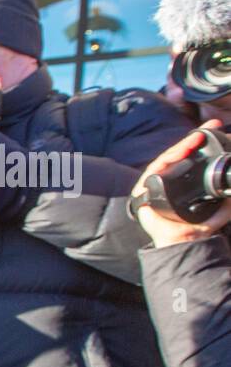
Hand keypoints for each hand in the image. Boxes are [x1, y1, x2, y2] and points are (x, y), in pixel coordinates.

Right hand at [133, 122, 230, 246]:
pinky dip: (165, 161)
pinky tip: (178, 154)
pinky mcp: (144, 189)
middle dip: (192, 138)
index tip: (215, 127)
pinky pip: (154, 170)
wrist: (183, 240)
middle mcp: (168, 177)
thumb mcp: (223, 204)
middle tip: (205, 130)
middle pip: (178, 153)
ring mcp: (155, 182)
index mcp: (183, 178)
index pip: (190, 155)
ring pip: (167, 158)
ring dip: (181, 147)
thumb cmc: (197, 225)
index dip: (200, 140)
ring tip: (195, 139)